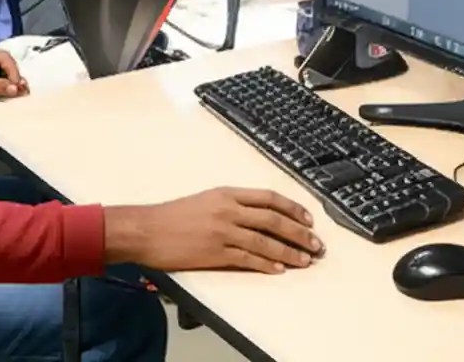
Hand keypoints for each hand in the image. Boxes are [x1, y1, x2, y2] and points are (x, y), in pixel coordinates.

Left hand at [0, 50, 27, 110]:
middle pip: (5, 64)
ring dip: (8, 83)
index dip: (14, 72)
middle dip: (14, 76)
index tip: (17, 87)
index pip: (5, 58)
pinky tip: (3, 96)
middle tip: (21, 91)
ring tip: (15, 94)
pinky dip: (0, 88)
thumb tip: (16, 88)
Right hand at [105, 188, 322, 273]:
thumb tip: (258, 215)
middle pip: (273, 220)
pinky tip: (279, 269)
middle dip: (299, 232)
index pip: (268, 198)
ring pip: (265, 241)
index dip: (292, 208)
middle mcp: (228, 210)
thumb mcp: (205, 199)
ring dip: (289, 251)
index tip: (308, 218)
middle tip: (315, 243)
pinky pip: (248, 259)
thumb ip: (231, 204)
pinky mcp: (216, 253)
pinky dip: (267, 264)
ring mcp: (223, 232)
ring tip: (305, 260)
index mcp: (226, 193)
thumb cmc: (173, 215)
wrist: (147, 230)